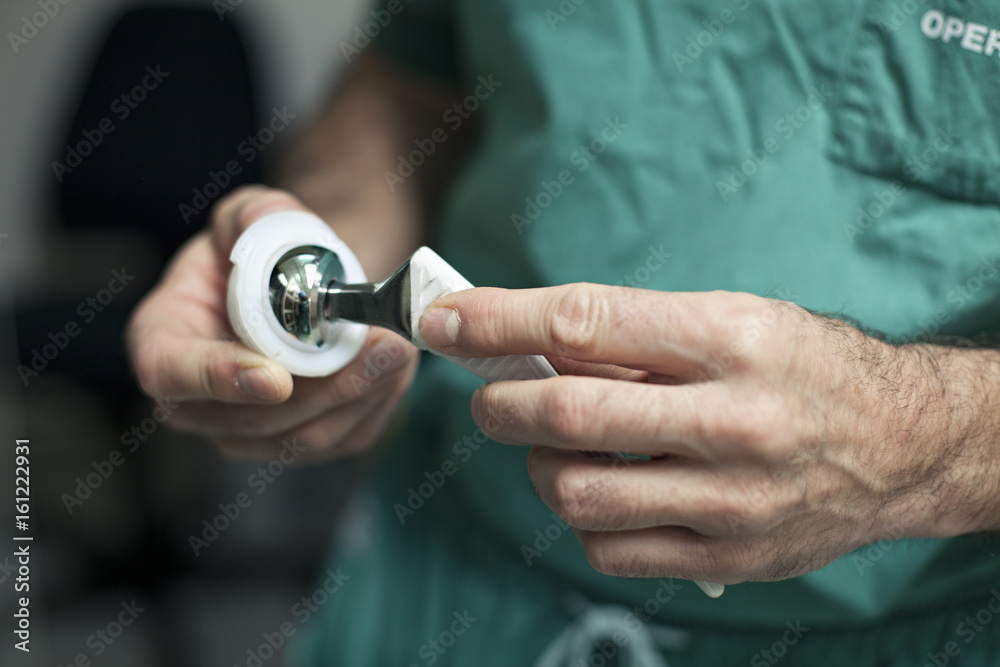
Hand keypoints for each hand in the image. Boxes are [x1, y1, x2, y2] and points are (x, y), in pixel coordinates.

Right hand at [126, 186, 418, 459]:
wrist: (311, 286)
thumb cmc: (270, 254)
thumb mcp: (254, 217)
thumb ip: (256, 215)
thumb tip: (268, 223)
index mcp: (164, 339)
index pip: (171, 373)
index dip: (219, 378)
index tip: (276, 377)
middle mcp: (198, 401)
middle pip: (253, 418)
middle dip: (324, 387)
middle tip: (380, 344)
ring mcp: (247, 432)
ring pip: (303, 437)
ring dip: (359, 394)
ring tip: (399, 348)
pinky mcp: (300, 443)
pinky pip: (340, 439)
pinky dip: (375, 404)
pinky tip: (396, 367)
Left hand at [417, 284, 996, 582]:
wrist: (902, 446)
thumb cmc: (805, 367)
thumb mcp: (733, 320)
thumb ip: (636, 336)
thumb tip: (528, 346)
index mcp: (730, 339)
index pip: (587, 322)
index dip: (500, 320)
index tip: (445, 319)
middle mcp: (733, 420)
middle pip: (569, 416)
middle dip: (501, 404)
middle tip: (490, 397)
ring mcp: (731, 499)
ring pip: (577, 491)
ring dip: (540, 465)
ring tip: (561, 447)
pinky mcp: (729, 556)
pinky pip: (610, 549)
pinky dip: (583, 518)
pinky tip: (606, 490)